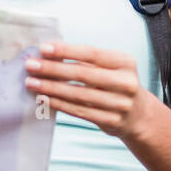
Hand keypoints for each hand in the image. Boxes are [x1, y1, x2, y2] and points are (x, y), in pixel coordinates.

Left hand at [24, 40, 152, 140]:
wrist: (139, 116)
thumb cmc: (117, 85)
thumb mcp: (111, 68)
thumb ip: (86, 61)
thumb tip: (50, 53)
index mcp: (125, 62)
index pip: (91, 53)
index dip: (65, 50)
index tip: (43, 48)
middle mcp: (125, 83)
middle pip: (82, 74)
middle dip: (52, 69)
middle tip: (30, 65)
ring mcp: (120, 104)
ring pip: (78, 94)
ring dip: (51, 88)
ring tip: (31, 83)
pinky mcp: (111, 121)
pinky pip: (79, 111)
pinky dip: (59, 104)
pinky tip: (44, 98)